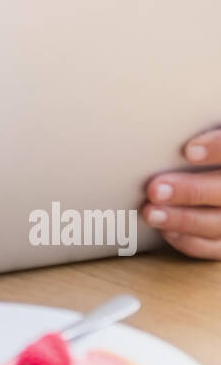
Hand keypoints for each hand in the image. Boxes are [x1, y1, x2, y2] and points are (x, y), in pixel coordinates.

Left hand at [140, 128, 220, 258]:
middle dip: (192, 191)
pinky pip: (214, 246)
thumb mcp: (208, 129)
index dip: (217, 148)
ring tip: (151, 212)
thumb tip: (167, 118)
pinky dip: (189, 240)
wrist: (210, 176)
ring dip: (184, 219)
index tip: (189, 150)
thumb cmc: (204, 153)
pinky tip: (165, 230)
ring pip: (219, 223)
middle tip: (156, 188)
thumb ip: (200, 129)